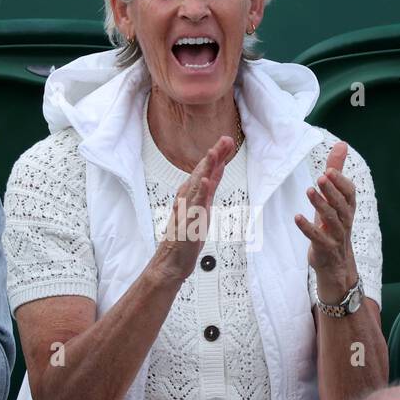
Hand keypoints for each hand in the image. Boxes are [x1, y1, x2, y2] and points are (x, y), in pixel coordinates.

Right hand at [150, 135, 232, 282]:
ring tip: (214, 152)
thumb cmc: (186, 236)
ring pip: (197, 184)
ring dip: (206, 167)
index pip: (207, 171)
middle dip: (214, 155)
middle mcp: (188, 198)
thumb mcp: (202, 208)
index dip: (218, 156)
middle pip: (202, 172)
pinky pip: (195, 204)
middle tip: (225, 139)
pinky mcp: (187, 221)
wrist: (172, 260)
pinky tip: (205, 180)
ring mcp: (187, 209)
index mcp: (193, 195)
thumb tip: (216, 170)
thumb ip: (208, 189)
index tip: (227, 141)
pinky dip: (200, 191)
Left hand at [297, 142, 357, 300]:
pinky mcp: (325, 249)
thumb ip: (337, 172)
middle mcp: (345, 221)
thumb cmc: (333, 226)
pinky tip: (296, 217)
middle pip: (342, 204)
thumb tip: (341, 144)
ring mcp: (336, 236)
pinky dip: (307, 228)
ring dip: (321, 205)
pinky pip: (318, 238)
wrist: (335, 265)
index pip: (350, 192)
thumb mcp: (334, 199)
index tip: (329, 169)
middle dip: (332, 190)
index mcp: (348, 208)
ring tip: (309, 191)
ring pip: (332, 220)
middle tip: (320, 176)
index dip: (341, 181)